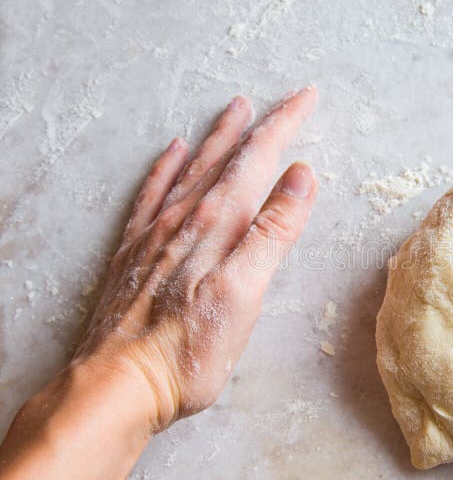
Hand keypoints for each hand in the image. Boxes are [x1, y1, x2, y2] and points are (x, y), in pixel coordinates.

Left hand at [73, 88, 318, 431]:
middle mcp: (186, 217)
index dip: (285, 125)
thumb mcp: (245, 292)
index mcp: (219, 224)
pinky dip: (166, 168)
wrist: (118, 382)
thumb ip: (272, 232)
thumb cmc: (189, 349)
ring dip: (217, 138)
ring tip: (235, 109)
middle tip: (282, 100)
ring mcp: (157, 232)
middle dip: (259, 125)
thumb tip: (300, 176)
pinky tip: (172, 152)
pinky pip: (152, 194)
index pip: (258, 159)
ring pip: (193, 169)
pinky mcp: (135, 250)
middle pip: (228, 157)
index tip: (306, 97)